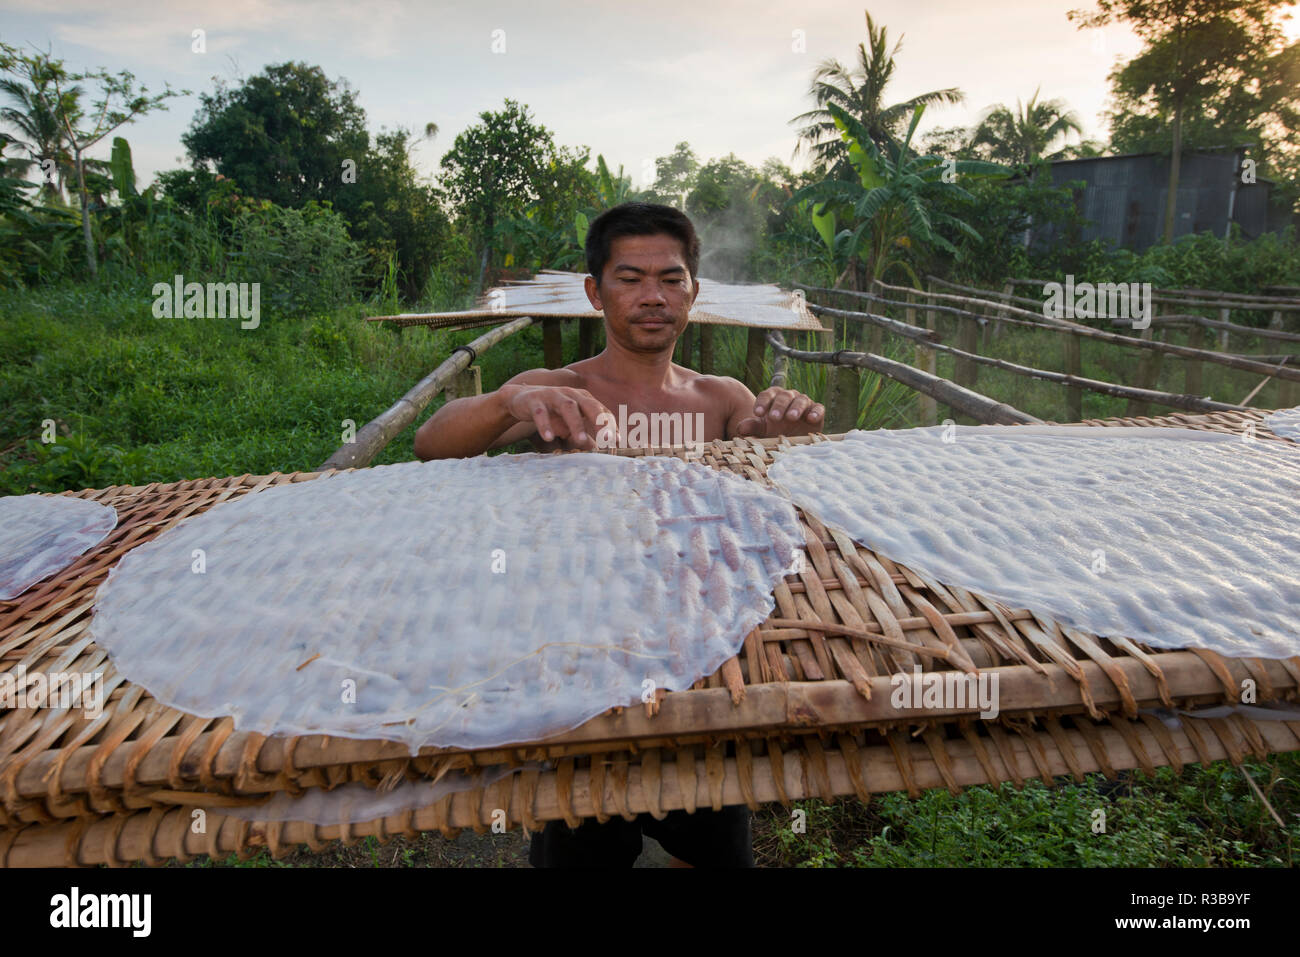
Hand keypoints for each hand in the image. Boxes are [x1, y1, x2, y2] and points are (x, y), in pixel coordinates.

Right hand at [501, 384, 621, 450]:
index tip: (618, 443)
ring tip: (581, 441)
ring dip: (576, 424)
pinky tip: (549, 438)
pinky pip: (541, 412)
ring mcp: (553, 396)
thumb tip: (598, 451)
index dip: (611, 426)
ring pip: (568, 407)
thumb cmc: (551, 413)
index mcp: (583, 399)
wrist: (520, 400)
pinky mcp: (535, 400)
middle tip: (606, 440)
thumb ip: (584, 436)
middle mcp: (571, 395)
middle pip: (590, 405)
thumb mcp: (569, 424)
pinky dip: (546, 425)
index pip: (602, 411)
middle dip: (600, 422)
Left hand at [733, 387, 824, 437]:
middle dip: (779, 406)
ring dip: (796, 407)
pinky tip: (811, 419)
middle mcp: (788, 397)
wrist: (794, 441)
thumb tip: (740, 428)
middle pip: (784, 396)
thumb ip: (753, 427)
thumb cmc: (775, 432)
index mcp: (773, 398)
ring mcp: (804, 403)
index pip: (767, 395)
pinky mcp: (816, 412)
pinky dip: (816, 412)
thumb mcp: (763, 431)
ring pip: (801, 399)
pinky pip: (818, 408)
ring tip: (791, 417)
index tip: (757, 413)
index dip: (762, 402)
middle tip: (774, 417)